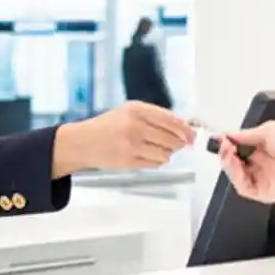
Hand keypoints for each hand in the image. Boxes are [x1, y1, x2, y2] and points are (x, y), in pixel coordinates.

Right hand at [53, 101, 194, 174]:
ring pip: (165, 153)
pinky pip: (155, 164)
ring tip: (158, 149)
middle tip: (181, 144)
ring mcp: (132, 146)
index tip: (192, 134)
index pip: (170, 120)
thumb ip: (154, 116)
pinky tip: (148, 155)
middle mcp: (135, 127)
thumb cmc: (107, 126)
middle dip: (179, 143)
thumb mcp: (129, 111)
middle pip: (171, 138)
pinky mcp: (129, 162)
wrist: (83, 142)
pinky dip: (157, 161)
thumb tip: (182, 126)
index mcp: (136, 110)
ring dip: (167, 153)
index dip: (185, 129)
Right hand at [218, 121, 274, 202]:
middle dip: (224, 155)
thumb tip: (227, 135)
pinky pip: (243, 188)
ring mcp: (259, 179)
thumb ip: (245, 134)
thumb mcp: (268, 130)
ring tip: (228, 154)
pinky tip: (237, 166)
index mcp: (259, 150)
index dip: (226, 146)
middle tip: (223, 147)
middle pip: (232, 164)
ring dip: (228, 165)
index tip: (220, 140)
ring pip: (235, 176)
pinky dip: (236, 177)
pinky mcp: (262, 192)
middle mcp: (258, 165)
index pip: (235, 150)